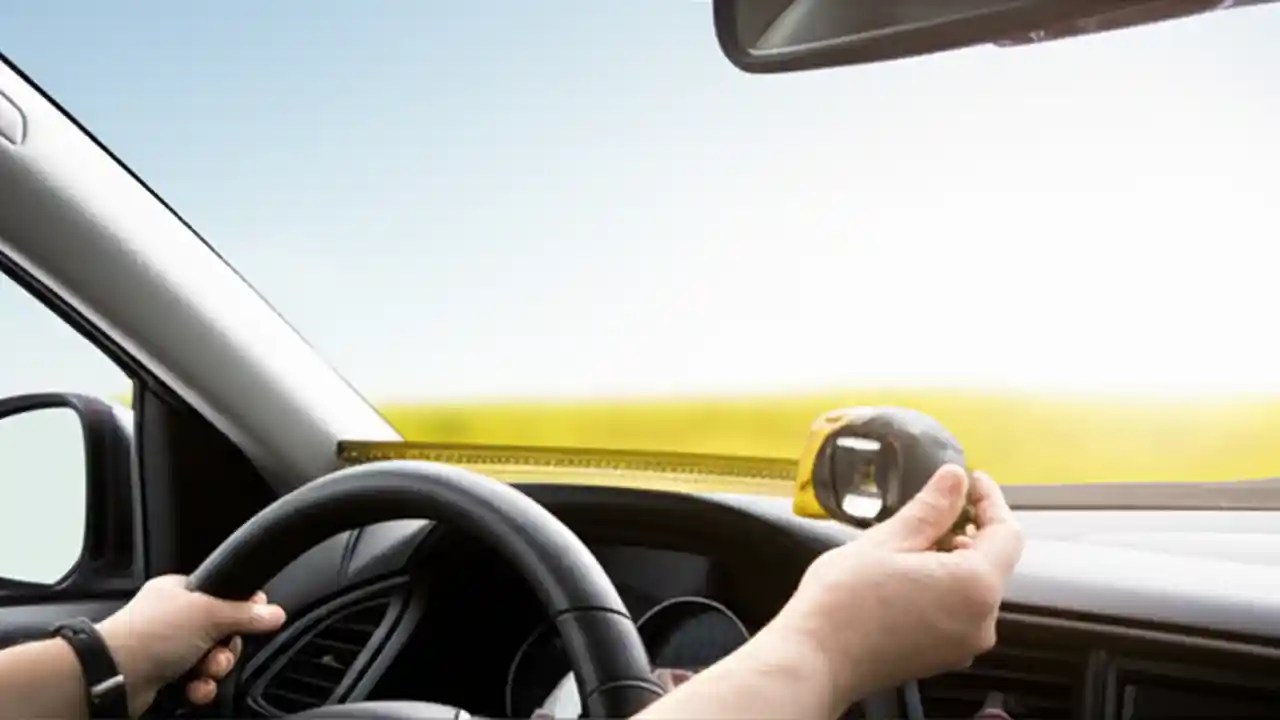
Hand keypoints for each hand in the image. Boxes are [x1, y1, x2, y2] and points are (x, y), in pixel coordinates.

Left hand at [96, 575, 286, 715]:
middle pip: (222, 631)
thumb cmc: (153, 633)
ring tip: (206, 673)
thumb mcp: (210, 613)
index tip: (254, 619)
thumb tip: (275, 613)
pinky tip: (196, 688)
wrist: (114, 676)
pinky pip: (196, 681)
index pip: (223, 594)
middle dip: (227, 648)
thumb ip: (246, 614)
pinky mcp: (163, 676)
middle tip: (221, 652)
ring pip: (211, 659)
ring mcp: (167, 648)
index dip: (241, 608)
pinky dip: (200, 687)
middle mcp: (174, 617)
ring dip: (215, 670)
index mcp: (181, 591)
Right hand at [772, 465, 1023, 705]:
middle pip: (994, 562)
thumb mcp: (887, 541)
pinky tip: (911, 574)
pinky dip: (946, 585)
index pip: (1006, 533)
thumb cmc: (845, 599)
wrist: (815, 661)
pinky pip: (960, 611)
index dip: (991, 501)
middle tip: (934, 506)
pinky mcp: (945, 656)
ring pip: (975, 587)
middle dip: (970, 529)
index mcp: (975, 586)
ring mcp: (965, 644)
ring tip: (915, 541)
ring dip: (955, 558)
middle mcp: (982, 621)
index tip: (970, 479)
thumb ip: (931, 508)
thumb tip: (956, 477)